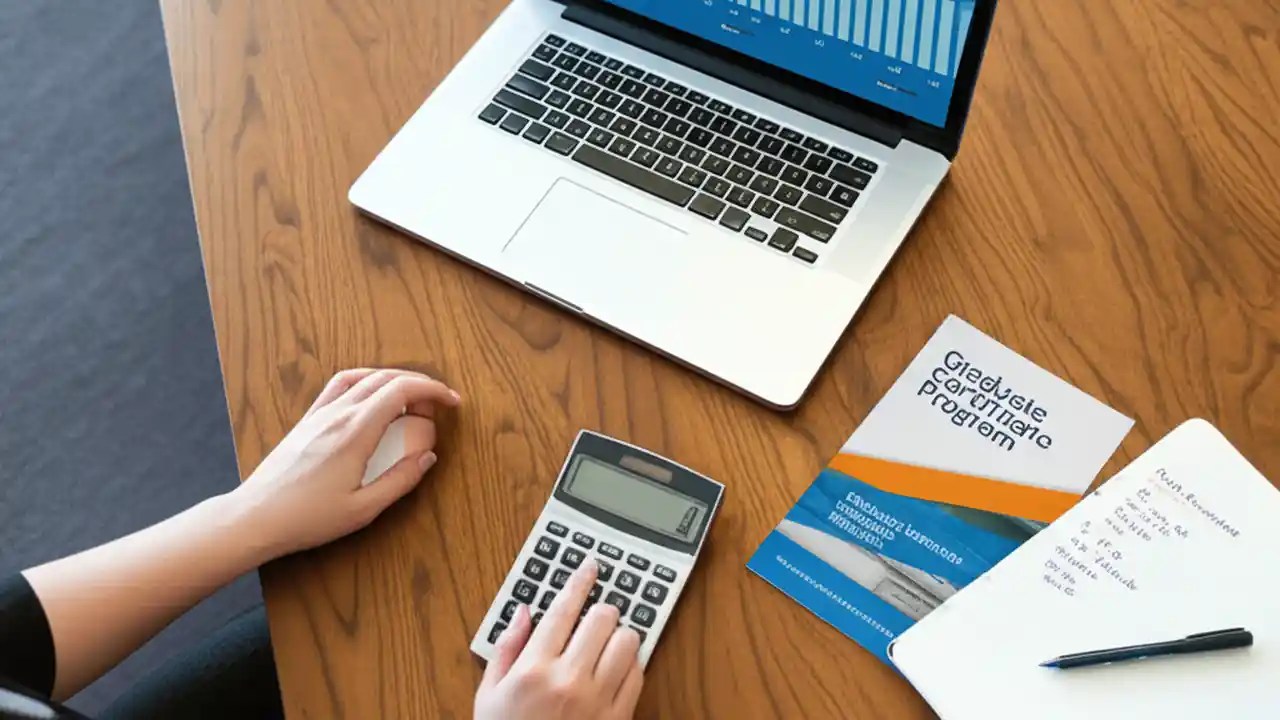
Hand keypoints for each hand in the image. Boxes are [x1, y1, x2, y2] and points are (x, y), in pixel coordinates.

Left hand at [228, 368, 460, 559]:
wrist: (256, 517)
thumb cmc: (307, 518)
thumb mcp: (363, 509)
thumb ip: (400, 480)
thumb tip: (428, 457)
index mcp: (355, 433)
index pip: (401, 390)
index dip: (432, 390)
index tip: (451, 401)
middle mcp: (338, 414)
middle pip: (386, 378)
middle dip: (419, 384)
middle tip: (437, 405)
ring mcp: (320, 414)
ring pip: (363, 376)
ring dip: (392, 379)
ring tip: (410, 396)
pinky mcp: (307, 420)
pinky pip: (339, 385)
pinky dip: (364, 380)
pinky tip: (371, 394)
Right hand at [475, 561, 644, 719]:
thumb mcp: (488, 696)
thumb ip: (505, 649)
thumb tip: (523, 612)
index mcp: (533, 669)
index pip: (564, 608)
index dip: (580, 581)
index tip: (590, 567)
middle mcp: (569, 680)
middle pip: (603, 618)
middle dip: (600, 610)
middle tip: (594, 616)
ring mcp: (598, 701)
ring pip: (628, 642)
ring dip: (619, 635)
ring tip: (605, 643)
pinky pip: (638, 675)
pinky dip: (630, 665)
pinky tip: (614, 669)